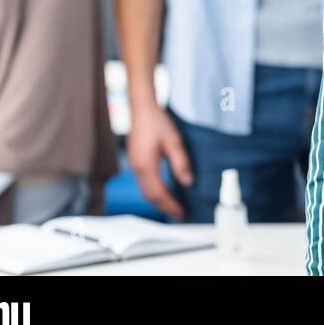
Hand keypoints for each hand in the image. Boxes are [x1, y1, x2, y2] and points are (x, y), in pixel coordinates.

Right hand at [127, 102, 191, 220]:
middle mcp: (137, 169)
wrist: (142, 109)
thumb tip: (188, 182)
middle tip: (179, 215)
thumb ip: (181, 163)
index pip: (158, 193)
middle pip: (150, 196)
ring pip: (145, 191)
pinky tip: (164, 192)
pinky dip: (154, 192)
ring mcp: (134, 165)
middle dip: (164, 207)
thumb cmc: (157, 122)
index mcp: (146, 165)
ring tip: (173, 208)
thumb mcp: (174, 141)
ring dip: (158, 201)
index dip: (170, 205)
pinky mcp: (136, 162)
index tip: (181, 213)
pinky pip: (143, 183)